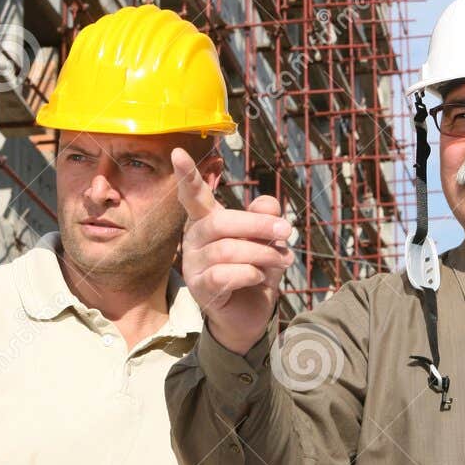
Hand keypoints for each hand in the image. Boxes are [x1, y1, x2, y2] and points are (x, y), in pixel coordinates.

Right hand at [173, 147, 292, 354]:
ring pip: (228, 250)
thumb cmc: (255, 267)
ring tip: (282, 259)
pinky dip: (251, 274)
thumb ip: (266, 217)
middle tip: (287, 230)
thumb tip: (268, 205)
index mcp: (207, 219)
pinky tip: (259, 277)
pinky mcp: (200, 289)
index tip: (178, 152)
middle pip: (222, 222)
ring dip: (263, 253)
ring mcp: (193, 264)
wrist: (249, 312)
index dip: (187, 175)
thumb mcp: (267, 238)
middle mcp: (194, 238)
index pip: (194, 194)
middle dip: (258, 225)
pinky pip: (226, 275)